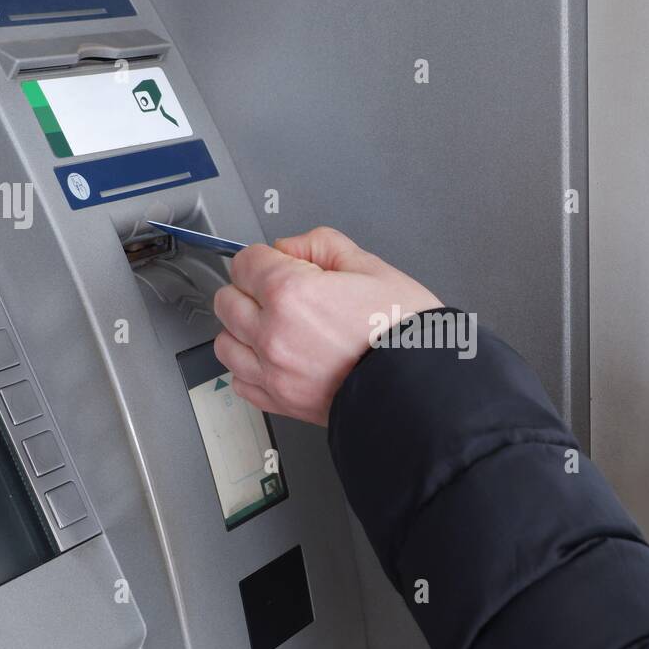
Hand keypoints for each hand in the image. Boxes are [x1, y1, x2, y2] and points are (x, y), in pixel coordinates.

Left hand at [213, 227, 441, 425]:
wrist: (423, 389)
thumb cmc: (405, 333)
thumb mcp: (371, 267)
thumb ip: (322, 246)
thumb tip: (292, 249)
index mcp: (290, 293)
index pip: (245, 261)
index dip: (266, 258)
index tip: (281, 264)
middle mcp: (273, 334)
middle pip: (227, 300)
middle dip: (249, 290)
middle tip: (280, 293)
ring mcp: (273, 372)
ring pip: (225, 344)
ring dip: (243, 331)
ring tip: (275, 328)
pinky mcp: (281, 402)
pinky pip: (240, 382)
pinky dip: (251, 369)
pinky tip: (275, 359)